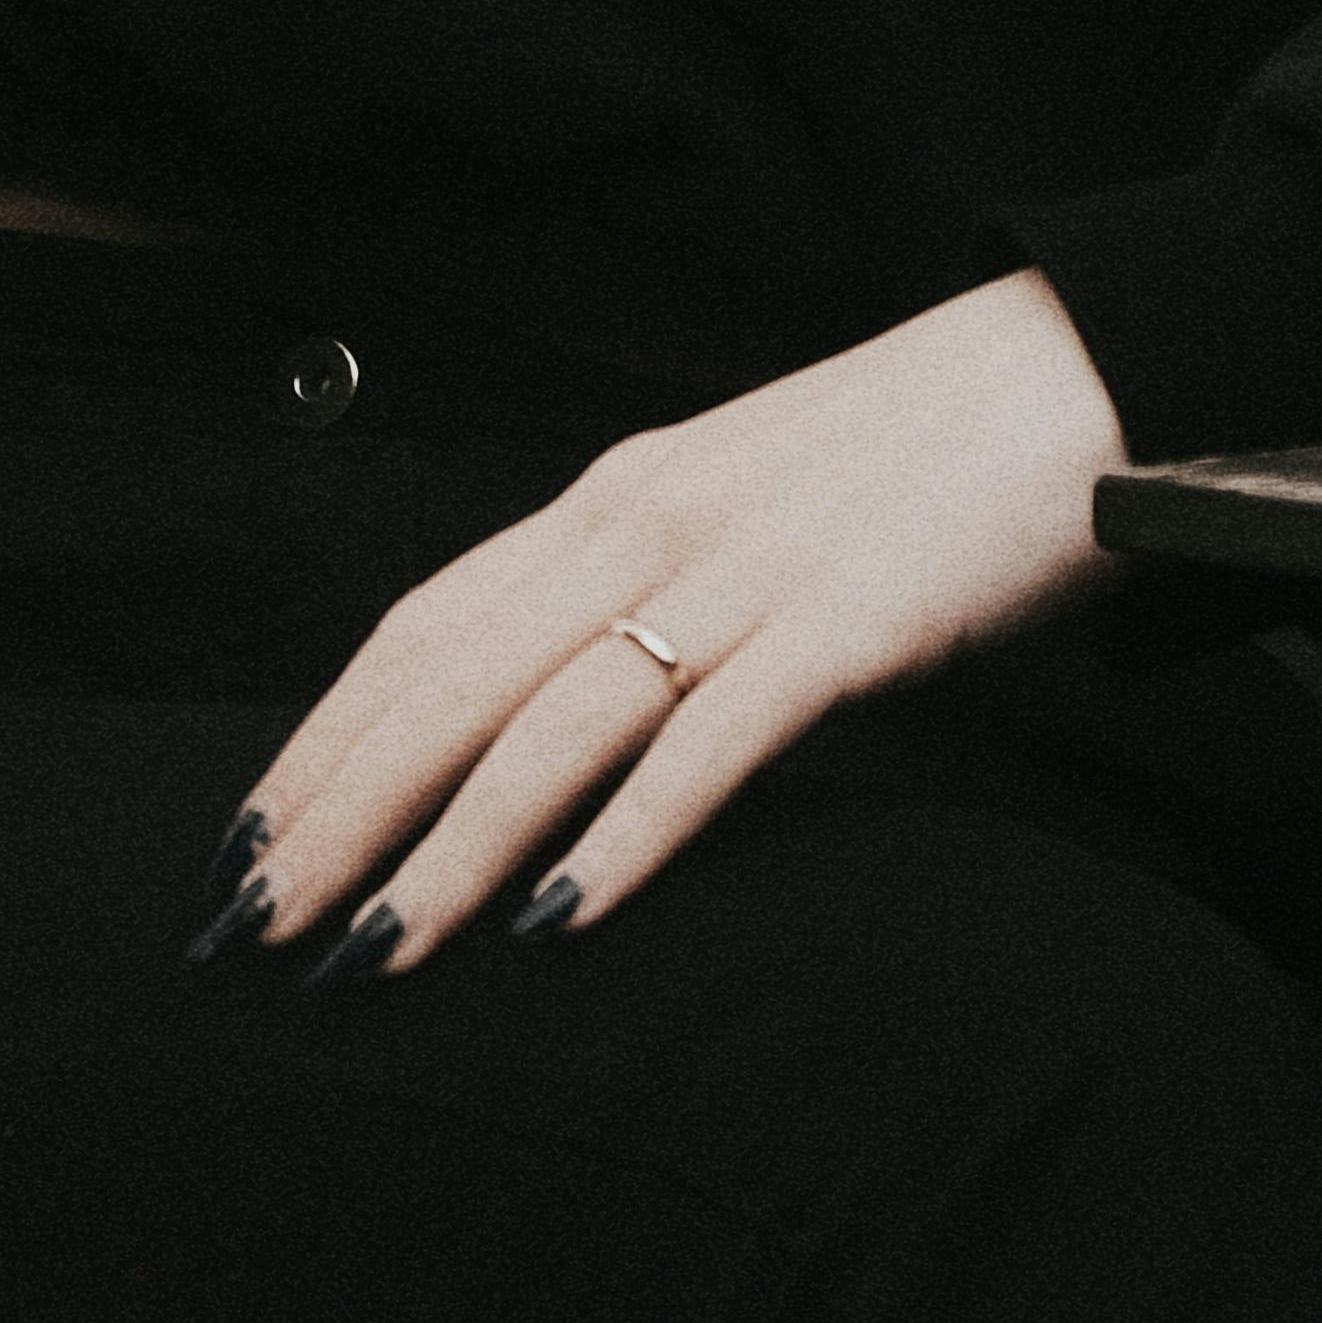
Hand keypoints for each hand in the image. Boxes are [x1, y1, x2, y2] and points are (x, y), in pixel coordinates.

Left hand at [210, 267, 1127, 975]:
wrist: (1080, 369)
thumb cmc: (914, 459)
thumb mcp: (744, 514)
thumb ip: (646, 595)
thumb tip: (545, 716)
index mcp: (615, 497)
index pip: (421, 625)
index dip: (321, 735)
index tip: (241, 841)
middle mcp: (650, 522)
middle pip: (449, 680)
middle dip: (335, 811)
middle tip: (243, 926)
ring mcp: (746, 572)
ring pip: (552, 722)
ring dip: (445, 848)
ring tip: (368, 953)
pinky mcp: (849, 624)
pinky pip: (711, 742)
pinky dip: (624, 835)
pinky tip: (558, 919)